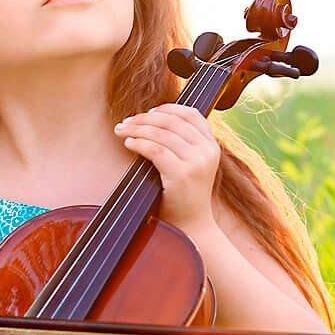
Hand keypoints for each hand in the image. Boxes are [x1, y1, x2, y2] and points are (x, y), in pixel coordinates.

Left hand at [115, 103, 219, 234]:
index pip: (192, 114)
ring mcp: (196, 162)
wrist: (193, 227)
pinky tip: (129, 143)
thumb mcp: (193, 165)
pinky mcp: (182, 175)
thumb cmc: (186, 197)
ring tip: (122, 131)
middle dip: (145, 118)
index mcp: (212, 146)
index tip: (149, 112)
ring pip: (162, 134)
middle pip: (173, 121)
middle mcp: (208, 151)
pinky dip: (139, 143)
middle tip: (126, 122)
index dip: (168, 108)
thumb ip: (184, 145)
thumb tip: (155, 120)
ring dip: (137, 129)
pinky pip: (156, 150)